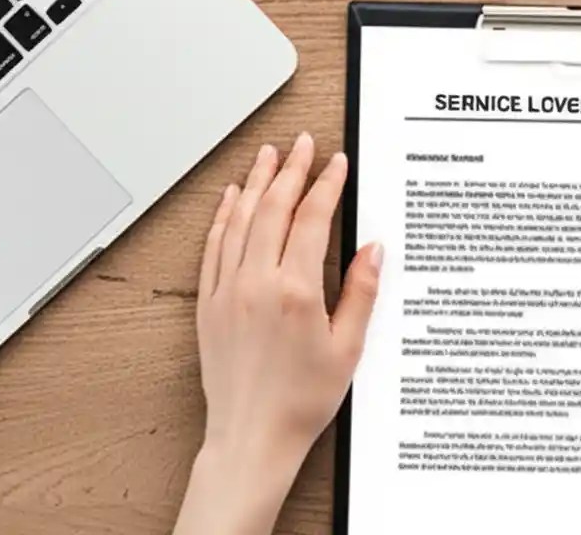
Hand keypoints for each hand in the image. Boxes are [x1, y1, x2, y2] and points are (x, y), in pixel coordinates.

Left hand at [174, 133, 382, 534]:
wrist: (252, 437)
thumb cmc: (302, 401)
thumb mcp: (348, 348)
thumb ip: (361, 292)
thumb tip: (372, 248)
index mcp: (296, 292)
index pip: (312, 219)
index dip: (327, 184)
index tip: (336, 163)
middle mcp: (256, 283)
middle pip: (274, 208)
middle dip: (291, 169)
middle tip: (303, 144)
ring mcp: (227, 291)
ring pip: (240, 219)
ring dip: (256, 182)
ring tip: (268, 155)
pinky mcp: (208, 305)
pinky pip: (214, 247)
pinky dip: (223, 216)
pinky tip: (232, 198)